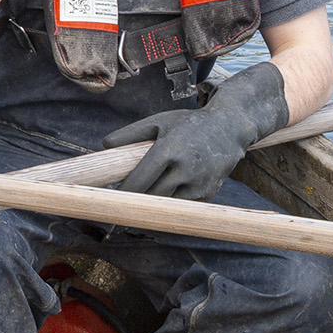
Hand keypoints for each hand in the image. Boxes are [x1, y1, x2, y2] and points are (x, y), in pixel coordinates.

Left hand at [101, 61, 290, 201]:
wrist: (228, 129)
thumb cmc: (187, 124)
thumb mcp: (158, 121)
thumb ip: (130, 134)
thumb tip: (104, 146)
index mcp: (168, 150)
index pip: (139, 181)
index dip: (123, 195)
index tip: (109, 202)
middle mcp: (185, 169)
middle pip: (150, 197)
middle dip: (134, 204)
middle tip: (117, 210)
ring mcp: (198, 184)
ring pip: (166, 207)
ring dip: (151, 209)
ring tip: (136, 211)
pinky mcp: (207, 194)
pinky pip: (181, 209)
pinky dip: (169, 209)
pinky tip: (158, 207)